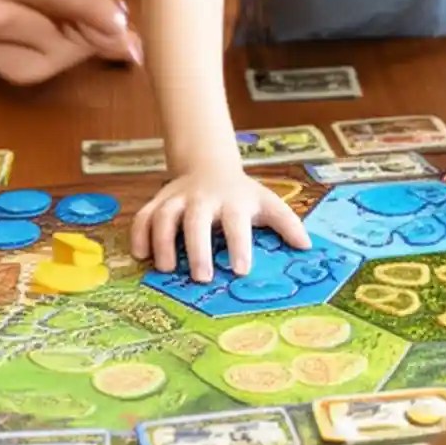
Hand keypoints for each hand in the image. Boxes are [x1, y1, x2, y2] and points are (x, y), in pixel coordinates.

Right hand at [131, 171, 309, 281]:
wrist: (210, 167)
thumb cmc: (243, 195)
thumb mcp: (269, 204)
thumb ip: (287, 224)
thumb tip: (307, 246)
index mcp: (233, 201)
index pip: (236, 222)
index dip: (239, 244)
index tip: (241, 270)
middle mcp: (202, 198)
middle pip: (196, 220)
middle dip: (197, 248)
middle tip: (201, 277)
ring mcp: (177, 199)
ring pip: (163, 216)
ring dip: (163, 242)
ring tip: (167, 270)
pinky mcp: (157, 202)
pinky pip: (142, 216)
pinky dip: (139, 234)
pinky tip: (141, 256)